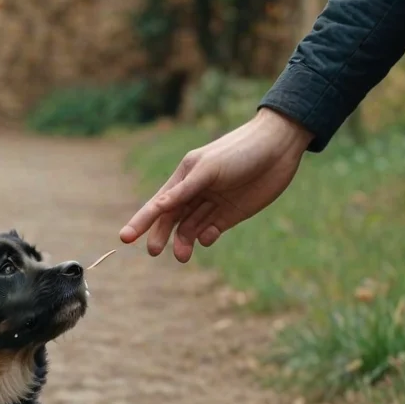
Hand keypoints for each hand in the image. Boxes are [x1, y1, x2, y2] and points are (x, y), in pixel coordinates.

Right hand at [119, 108, 313, 262]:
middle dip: (161, 236)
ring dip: (183, 242)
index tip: (125, 238)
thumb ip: (185, 189)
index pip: (158, 204)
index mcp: (184, 178)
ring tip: (182, 256)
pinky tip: (210, 236)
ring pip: (190, 229)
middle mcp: (195, 192)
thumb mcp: (209, 169)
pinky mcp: (230, 214)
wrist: (279, 147)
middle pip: (171, 220)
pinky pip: (211, 231)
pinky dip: (207, 237)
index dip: (140, 221)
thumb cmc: (239, 151)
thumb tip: (158, 206)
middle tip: (154, 252)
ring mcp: (212, 204)